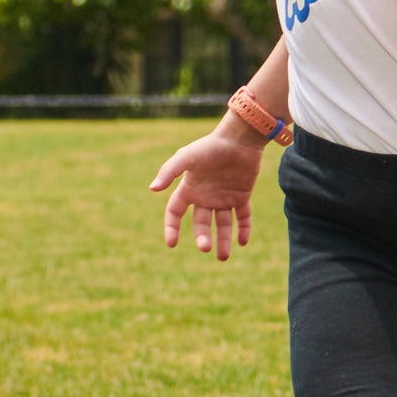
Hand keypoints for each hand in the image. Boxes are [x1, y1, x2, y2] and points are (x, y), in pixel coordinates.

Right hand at [150, 122, 263, 260]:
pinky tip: (243, 242)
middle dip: (202, 237)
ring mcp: (224, 197)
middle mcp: (205, 196)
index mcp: (189, 189)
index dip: (171, 228)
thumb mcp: (186, 157)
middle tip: (205, 247)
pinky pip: (243, 217)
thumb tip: (153, 188)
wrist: (239, 139)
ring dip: (223, 240)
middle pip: (200, 223)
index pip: (175, 213)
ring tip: (223, 257)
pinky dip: (244, 229)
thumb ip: (170, 171)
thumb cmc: (210, 146)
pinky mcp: (242, 196)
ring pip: (223, 224)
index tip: (172, 243)